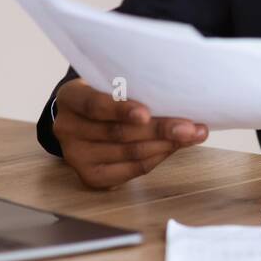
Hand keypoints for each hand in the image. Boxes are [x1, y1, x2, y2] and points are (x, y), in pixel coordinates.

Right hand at [52, 79, 208, 188]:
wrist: (85, 120)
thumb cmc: (107, 95)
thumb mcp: (109, 83)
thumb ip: (130, 87)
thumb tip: (176, 94)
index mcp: (70, 97)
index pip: (94, 104)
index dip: (121, 110)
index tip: (146, 113)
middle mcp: (67, 128)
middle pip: (118, 132)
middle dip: (159, 129)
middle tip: (190, 127)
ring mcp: (76, 156)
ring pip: (130, 152)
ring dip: (166, 144)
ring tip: (192, 135)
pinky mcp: (91, 176)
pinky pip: (132, 170)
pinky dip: (157, 158)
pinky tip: (174, 148)